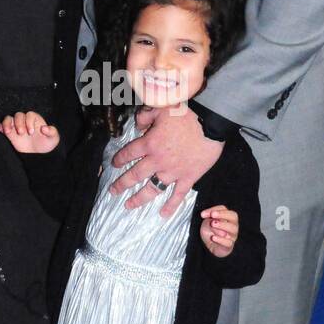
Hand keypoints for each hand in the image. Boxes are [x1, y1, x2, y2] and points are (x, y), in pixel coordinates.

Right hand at [0, 110, 59, 153]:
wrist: (38, 154)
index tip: (31, 132)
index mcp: (35, 119)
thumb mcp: (53, 138)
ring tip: (8, 132)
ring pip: (9, 118)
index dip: (29, 122)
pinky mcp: (10, 133)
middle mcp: (25, 121)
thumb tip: (44, 128)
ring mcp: (16, 126)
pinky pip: (2, 126)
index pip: (29, 115)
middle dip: (19, 123)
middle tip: (22, 133)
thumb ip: (51, 132)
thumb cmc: (46, 143)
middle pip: (18, 115)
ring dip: (7, 123)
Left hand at [109, 104, 223, 217]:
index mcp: (149, 144)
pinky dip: (171, 205)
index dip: (119, 159)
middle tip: (113, 191)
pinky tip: (163, 214)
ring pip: (152, 189)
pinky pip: (178, 194)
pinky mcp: (188, 177)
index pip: (128, 154)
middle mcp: (157, 161)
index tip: (114, 165)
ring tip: (129, 205)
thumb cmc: (186, 114)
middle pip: (135, 175)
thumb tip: (137, 125)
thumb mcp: (160, 108)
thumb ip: (145, 116)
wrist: (210, 123)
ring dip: (139, 198)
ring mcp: (172, 172)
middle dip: (122, 184)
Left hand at [199, 205, 238, 257]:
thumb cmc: (211, 232)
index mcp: (227, 217)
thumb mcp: (207, 222)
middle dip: (222, 215)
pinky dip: (221, 239)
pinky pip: (228, 242)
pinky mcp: (229, 245)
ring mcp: (232, 235)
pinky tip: (213, 237)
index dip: (214, 210)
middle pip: (233, 216)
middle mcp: (232, 224)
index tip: (203, 214)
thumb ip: (209, 218)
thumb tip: (210, 215)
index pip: (224, 209)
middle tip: (212, 216)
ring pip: (233, 228)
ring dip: (222, 225)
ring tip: (212, 224)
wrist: (211, 245)